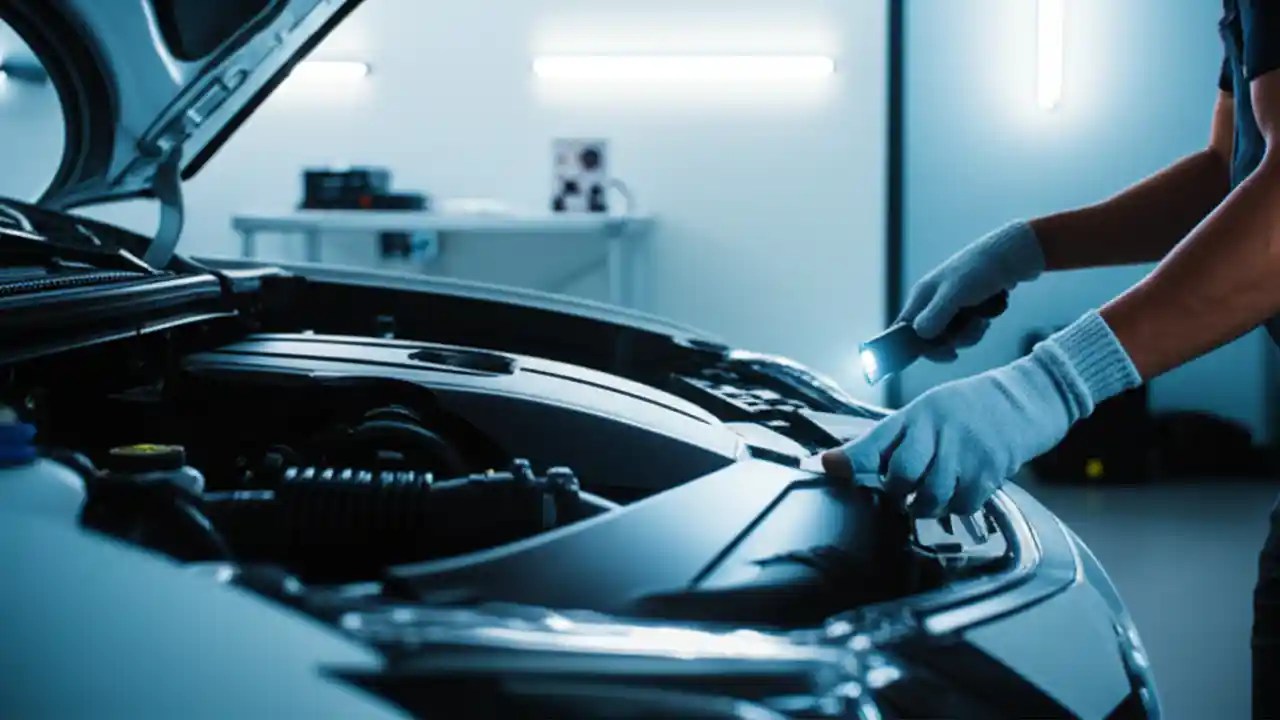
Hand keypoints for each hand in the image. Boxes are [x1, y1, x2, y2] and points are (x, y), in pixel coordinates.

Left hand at [823, 312, 1140, 516]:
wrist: (1027, 397)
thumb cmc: (970, 408)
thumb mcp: (928, 411)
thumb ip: (892, 439)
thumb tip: (843, 463)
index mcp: (917, 414)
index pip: (875, 440)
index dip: (849, 459)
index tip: (825, 467)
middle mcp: (937, 429)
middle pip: (901, 476)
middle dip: (897, 492)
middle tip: (904, 491)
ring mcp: (965, 449)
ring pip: (930, 496)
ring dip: (926, 505)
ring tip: (929, 496)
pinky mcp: (991, 468)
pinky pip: (963, 503)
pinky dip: (958, 507)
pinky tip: (960, 493)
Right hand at [899, 221, 1043, 361]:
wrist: (1014, 255)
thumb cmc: (982, 270)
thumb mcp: (955, 294)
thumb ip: (935, 316)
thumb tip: (919, 335)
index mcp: (921, 295)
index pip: (904, 330)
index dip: (915, 346)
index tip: (940, 354)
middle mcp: (931, 301)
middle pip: (930, 338)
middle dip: (950, 341)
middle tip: (965, 337)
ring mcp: (950, 304)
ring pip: (951, 336)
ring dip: (969, 335)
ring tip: (982, 320)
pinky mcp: (968, 307)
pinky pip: (967, 330)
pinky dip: (978, 328)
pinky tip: (987, 317)